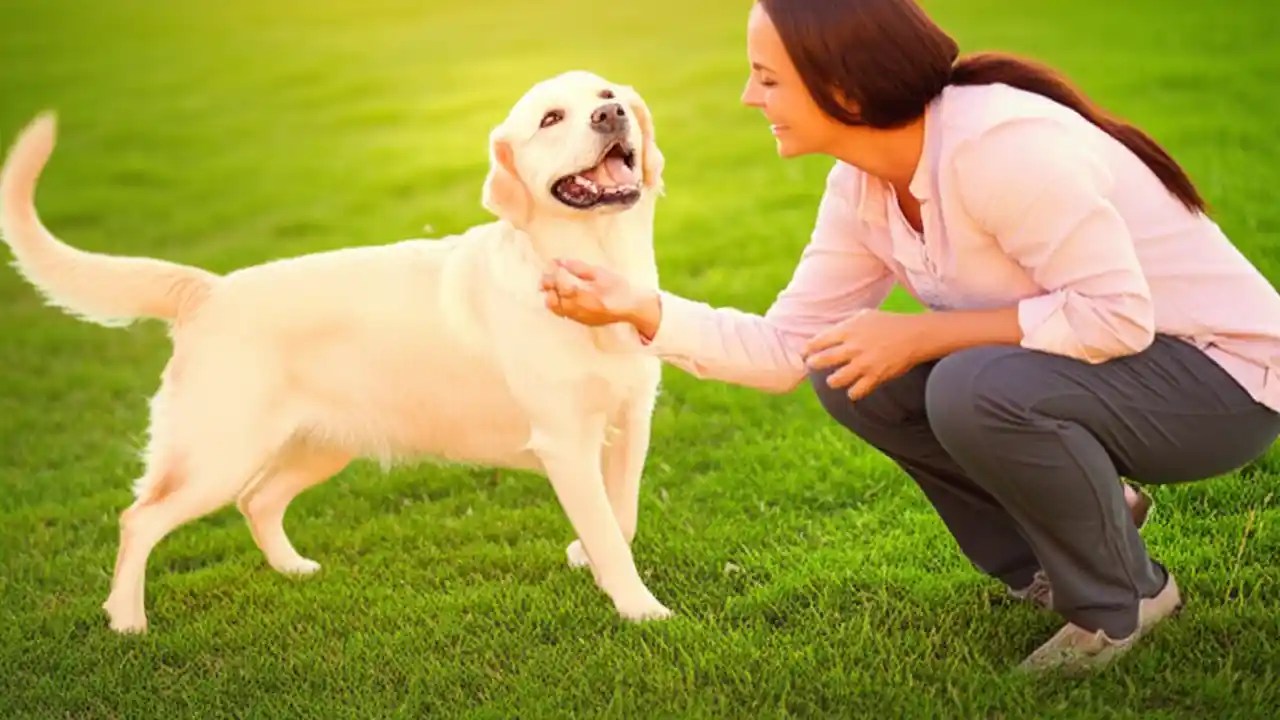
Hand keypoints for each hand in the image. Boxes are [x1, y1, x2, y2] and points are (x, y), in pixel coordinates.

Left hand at [539, 258, 652, 329]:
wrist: (630, 307)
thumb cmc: (617, 287)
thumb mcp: (599, 272)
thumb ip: (578, 267)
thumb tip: (560, 261)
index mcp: (581, 293)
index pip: (558, 282)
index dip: (552, 272)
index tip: (552, 264)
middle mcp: (576, 308)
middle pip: (552, 298)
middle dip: (548, 285)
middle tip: (549, 274)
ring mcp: (577, 317)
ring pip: (554, 308)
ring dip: (551, 295)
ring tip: (554, 285)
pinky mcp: (581, 321)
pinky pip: (563, 313)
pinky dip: (559, 303)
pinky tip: (564, 295)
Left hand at [803, 310, 932, 401]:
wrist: (914, 335)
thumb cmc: (888, 323)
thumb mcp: (864, 315)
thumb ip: (844, 325)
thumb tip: (826, 334)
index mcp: (848, 330)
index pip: (818, 341)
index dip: (808, 348)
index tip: (804, 352)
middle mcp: (853, 347)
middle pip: (822, 361)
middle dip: (813, 364)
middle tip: (812, 366)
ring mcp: (863, 364)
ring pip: (835, 380)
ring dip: (832, 381)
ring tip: (833, 379)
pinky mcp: (875, 377)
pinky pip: (855, 392)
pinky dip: (852, 392)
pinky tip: (853, 389)